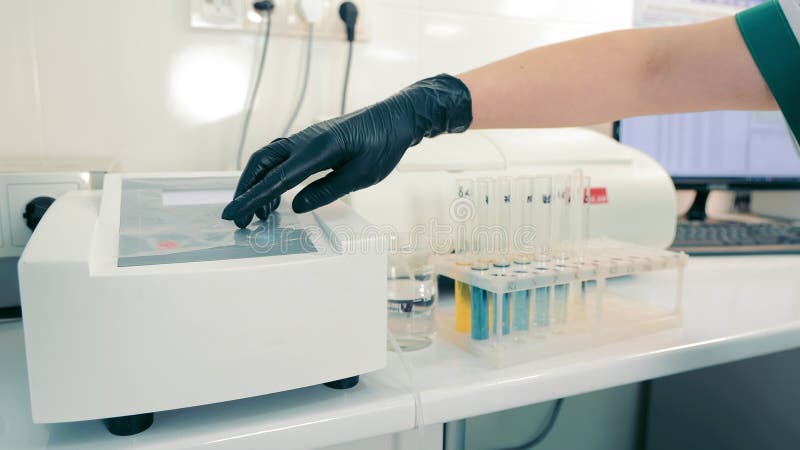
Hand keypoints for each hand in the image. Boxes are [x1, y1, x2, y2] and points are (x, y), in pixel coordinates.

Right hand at [222, 74, 471, 227]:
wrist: (395, 118)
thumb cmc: (384, 144)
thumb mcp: (362, 176)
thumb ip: (327, 191)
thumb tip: (296, 206)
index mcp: (318, 149)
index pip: (276, 179)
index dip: (252, 198)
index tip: (233, 214)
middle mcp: (305, 141)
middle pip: (260, 164)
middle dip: (245, 191)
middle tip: (239, 219)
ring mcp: (306, 139)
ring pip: (267, 160)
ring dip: (257, 185)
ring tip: (258, 215)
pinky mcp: (311, 142)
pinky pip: (281, 158)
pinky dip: (270, 177)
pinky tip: (276, 197)